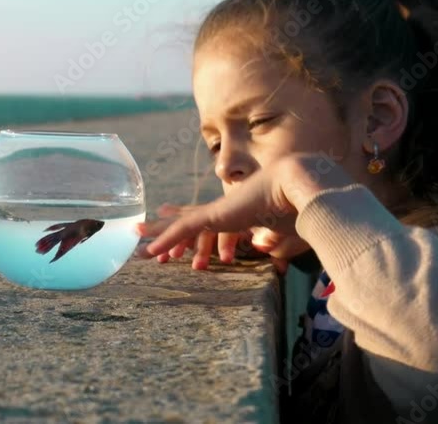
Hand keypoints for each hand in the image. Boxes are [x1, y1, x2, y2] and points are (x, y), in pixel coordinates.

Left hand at [136, 154, 354, 271]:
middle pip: (188, 217)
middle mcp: (225, 207)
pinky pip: (183, 229)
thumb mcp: (285, 233)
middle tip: (144, 228)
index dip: (191, 217)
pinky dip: (166, 239)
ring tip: (136, 236)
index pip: (209, 217)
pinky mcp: (215, 215)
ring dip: (158, 232)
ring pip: (180, 223)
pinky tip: (150, 249)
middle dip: (166, 225)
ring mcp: (218, 210)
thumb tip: (268, 250)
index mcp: (239, 210)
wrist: (301, 187)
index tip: (172, 214)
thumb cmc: (301, 209)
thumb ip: (274, 241)